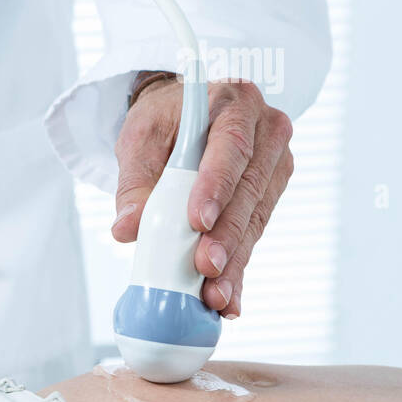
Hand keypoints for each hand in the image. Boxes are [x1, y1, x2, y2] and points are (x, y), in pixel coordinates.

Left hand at [112, 75, 293, 318]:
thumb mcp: (139, 139)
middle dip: (226, 236)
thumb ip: (134, 183)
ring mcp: (275, 164)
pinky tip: (229, 297)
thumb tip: (127, 229)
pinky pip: (255, 233)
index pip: (231, 147)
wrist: (182, 114)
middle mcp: (266, 132)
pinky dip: (238, 267)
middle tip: (206, 270)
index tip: (198, 222)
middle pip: (248, 190)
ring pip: (255, 218)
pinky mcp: (270, 193)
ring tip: (215, 296)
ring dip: (235, 261)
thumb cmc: (163, 120)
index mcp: (234, 104)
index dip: (217, 186)